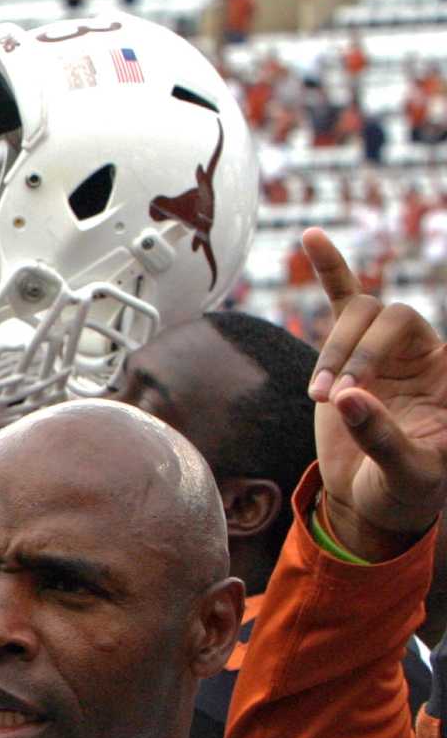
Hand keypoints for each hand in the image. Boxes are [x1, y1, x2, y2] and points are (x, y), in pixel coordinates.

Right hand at [302, 228, 446, 560]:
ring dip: (333, 349)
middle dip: (354, 354)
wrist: (376, 500)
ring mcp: (387, 349)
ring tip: (316, 396)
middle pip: (389, 319)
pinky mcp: (350, 351)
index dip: (377, 356)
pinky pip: (343, 297)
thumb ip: (383, 437)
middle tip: (329, 398)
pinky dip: (329, 268)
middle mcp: (425, 353)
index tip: (346, 395)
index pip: (424, 338)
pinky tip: (313, 237)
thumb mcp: (408, 475)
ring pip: (358, 314)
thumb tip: (344, 397)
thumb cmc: (406, 492)